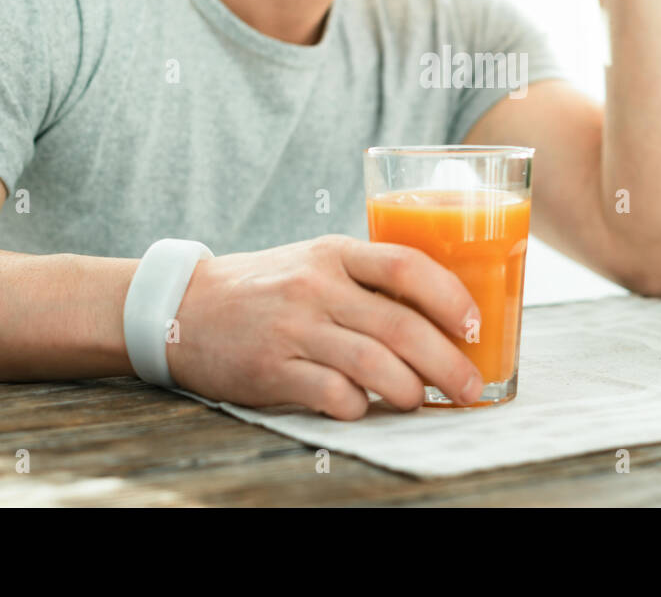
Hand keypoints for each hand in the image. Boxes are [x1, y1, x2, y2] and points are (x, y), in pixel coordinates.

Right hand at [166, 234, 484, 419]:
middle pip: (401, 325)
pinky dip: (359, 407)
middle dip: (446, 362)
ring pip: (374, 364)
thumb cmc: (267, 287)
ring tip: (418, 401)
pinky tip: (364, 407)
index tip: (475, 326)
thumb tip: (443, 312)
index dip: (450, 297)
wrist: (185, 307)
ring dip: (409, 391)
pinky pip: (333, 394)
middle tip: (468, 386)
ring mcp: (293, 328)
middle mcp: (317, 286)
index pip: (406, 265)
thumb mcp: (316, 262)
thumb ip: (367, 278)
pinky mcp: (272, 369)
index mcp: (335, 253)